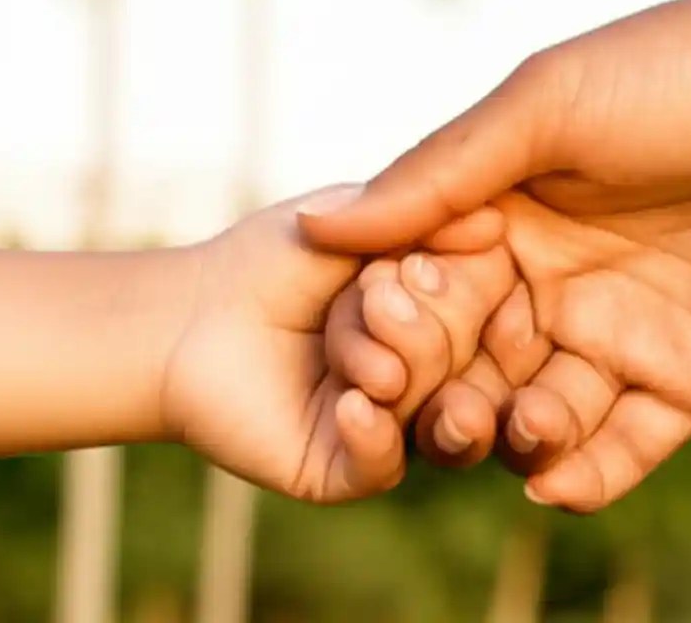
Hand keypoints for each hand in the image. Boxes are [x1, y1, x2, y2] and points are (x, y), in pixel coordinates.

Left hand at [161, 187, 504, 503]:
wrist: (190, 313)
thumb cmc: (275, 259)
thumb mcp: (358, 218)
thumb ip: (428, 219)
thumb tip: (496, 225)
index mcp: (445, 318)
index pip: (500, 318)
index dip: (468, 294)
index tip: (416, 262)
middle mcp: (429, 377)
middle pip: (475, 368)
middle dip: (426, 325)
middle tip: (368, 294)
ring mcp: (392, 426)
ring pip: (437, 416)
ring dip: (396, 365)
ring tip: (341, 337)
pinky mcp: (343, 471)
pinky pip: (384, 467)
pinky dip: (373, 434)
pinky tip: (350, 404)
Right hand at [300, 0, 690, 511]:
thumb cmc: (680, 73)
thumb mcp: (541, 109)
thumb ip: (435, 178)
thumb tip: (315, 228)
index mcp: (510, 220)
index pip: (430, 298)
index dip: (400, 330)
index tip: (370, 353)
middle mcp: (556, 284)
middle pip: (479, 367)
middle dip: (451, 399)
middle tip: (433, 420)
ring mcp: (623, 334)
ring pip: (545, 413)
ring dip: (517, 439)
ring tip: (510, 437)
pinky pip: (630, 444)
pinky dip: (591, 472)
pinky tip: (559, 482)